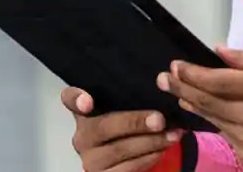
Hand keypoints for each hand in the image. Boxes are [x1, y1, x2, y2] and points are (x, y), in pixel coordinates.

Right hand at [61, 87, 182, 171]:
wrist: (129, 158)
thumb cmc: (129, 124)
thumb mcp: (127, 108)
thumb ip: (132, 95)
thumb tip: (164, 80)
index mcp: (84, 112)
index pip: (70, 99)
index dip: (76, 99)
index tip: (88, 102)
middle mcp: (82, 136)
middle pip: (104, 127)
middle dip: (135, 122)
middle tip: (160, 119)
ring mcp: (90, 159)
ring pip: (119, 150)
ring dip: (151, 142)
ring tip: (173, 134)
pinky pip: (127, 169)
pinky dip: (149, 158)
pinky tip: (163, 149)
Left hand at [158, 48, 242, 171]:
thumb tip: (217, 53)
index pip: (214, 81)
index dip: (190, 74)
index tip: (174, 66)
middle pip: (207, 102)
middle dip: (182, 89)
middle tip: (164, 79)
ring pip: (214, 122)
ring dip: (196, 106)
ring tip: (182, 95)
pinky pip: (228, 138)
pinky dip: (218, 124)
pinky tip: (211, 113)